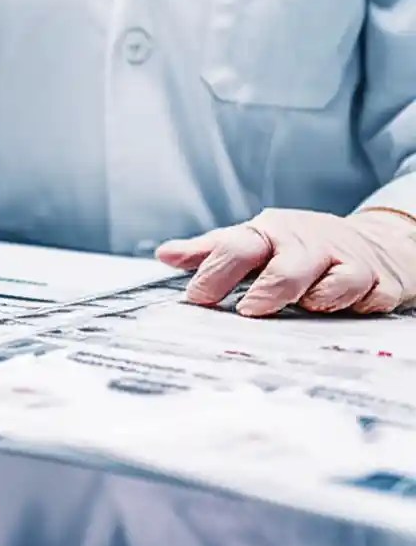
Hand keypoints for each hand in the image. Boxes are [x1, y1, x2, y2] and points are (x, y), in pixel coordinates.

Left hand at [156, 208, 415, 316]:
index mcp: (270, 235)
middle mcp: (308, 246)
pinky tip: (353, 309)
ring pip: (339, 280)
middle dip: (270, 288)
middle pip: (288, 265)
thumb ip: (209, 252)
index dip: (215, 272)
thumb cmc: (297, 246)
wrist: (373, 240)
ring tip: (308, 305)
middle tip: (250, 311)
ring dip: (322, 296)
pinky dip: (363, 303)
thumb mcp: (253, 242)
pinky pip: (374, 296)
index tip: (197, 297)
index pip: (238, 247)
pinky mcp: (381, 281)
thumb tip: (164, 255)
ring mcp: (347, 263)